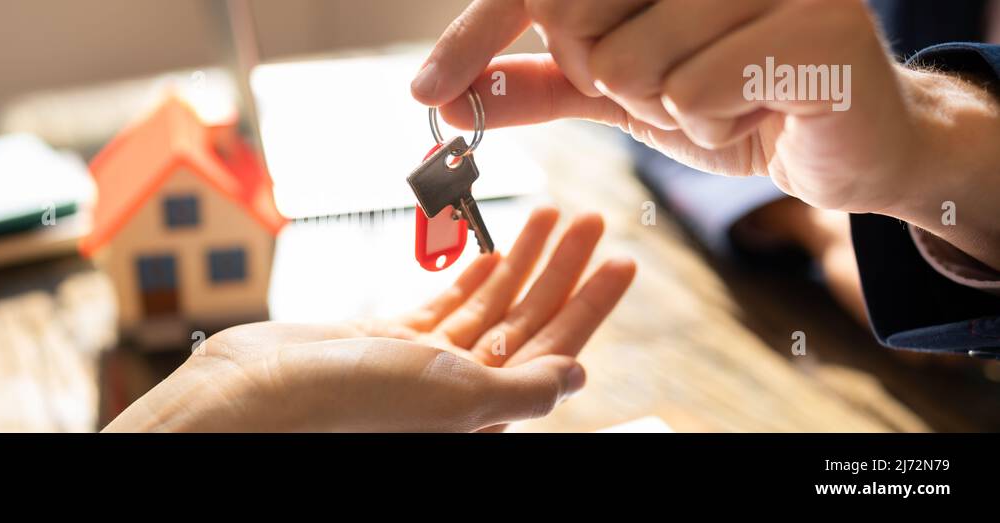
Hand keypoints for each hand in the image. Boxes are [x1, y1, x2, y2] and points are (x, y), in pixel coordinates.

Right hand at [103, 208, 635, 431]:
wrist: (257, 398)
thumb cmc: (351, 408)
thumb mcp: (456, 398)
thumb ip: (522, 386)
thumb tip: (577, 374)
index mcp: (482, 408)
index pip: (554, 351)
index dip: (589, 305)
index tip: (620, 260)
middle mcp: (455, 389)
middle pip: (525, 321)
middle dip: (559, 270)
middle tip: (589, 221)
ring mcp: (418, 365)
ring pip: (485, 307)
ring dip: (519, 262)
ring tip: (549, 216)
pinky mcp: (382, 342)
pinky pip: (439, 306)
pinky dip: (467, 279)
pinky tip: (491, 252)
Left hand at [412, 0, 999, 266]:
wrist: (842, 143)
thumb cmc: (730, 101)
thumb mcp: (619, 92)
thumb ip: (539, 83)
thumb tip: (444, 95)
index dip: (475, 33)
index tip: (425, 90)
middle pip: (570, 12)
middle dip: (598, 73)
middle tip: (663, 84)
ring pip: (627, 60)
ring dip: (661, 104)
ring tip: (720, 94)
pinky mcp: (811, 23)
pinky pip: (689, 91)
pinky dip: (705, 121)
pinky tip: (755, 107)